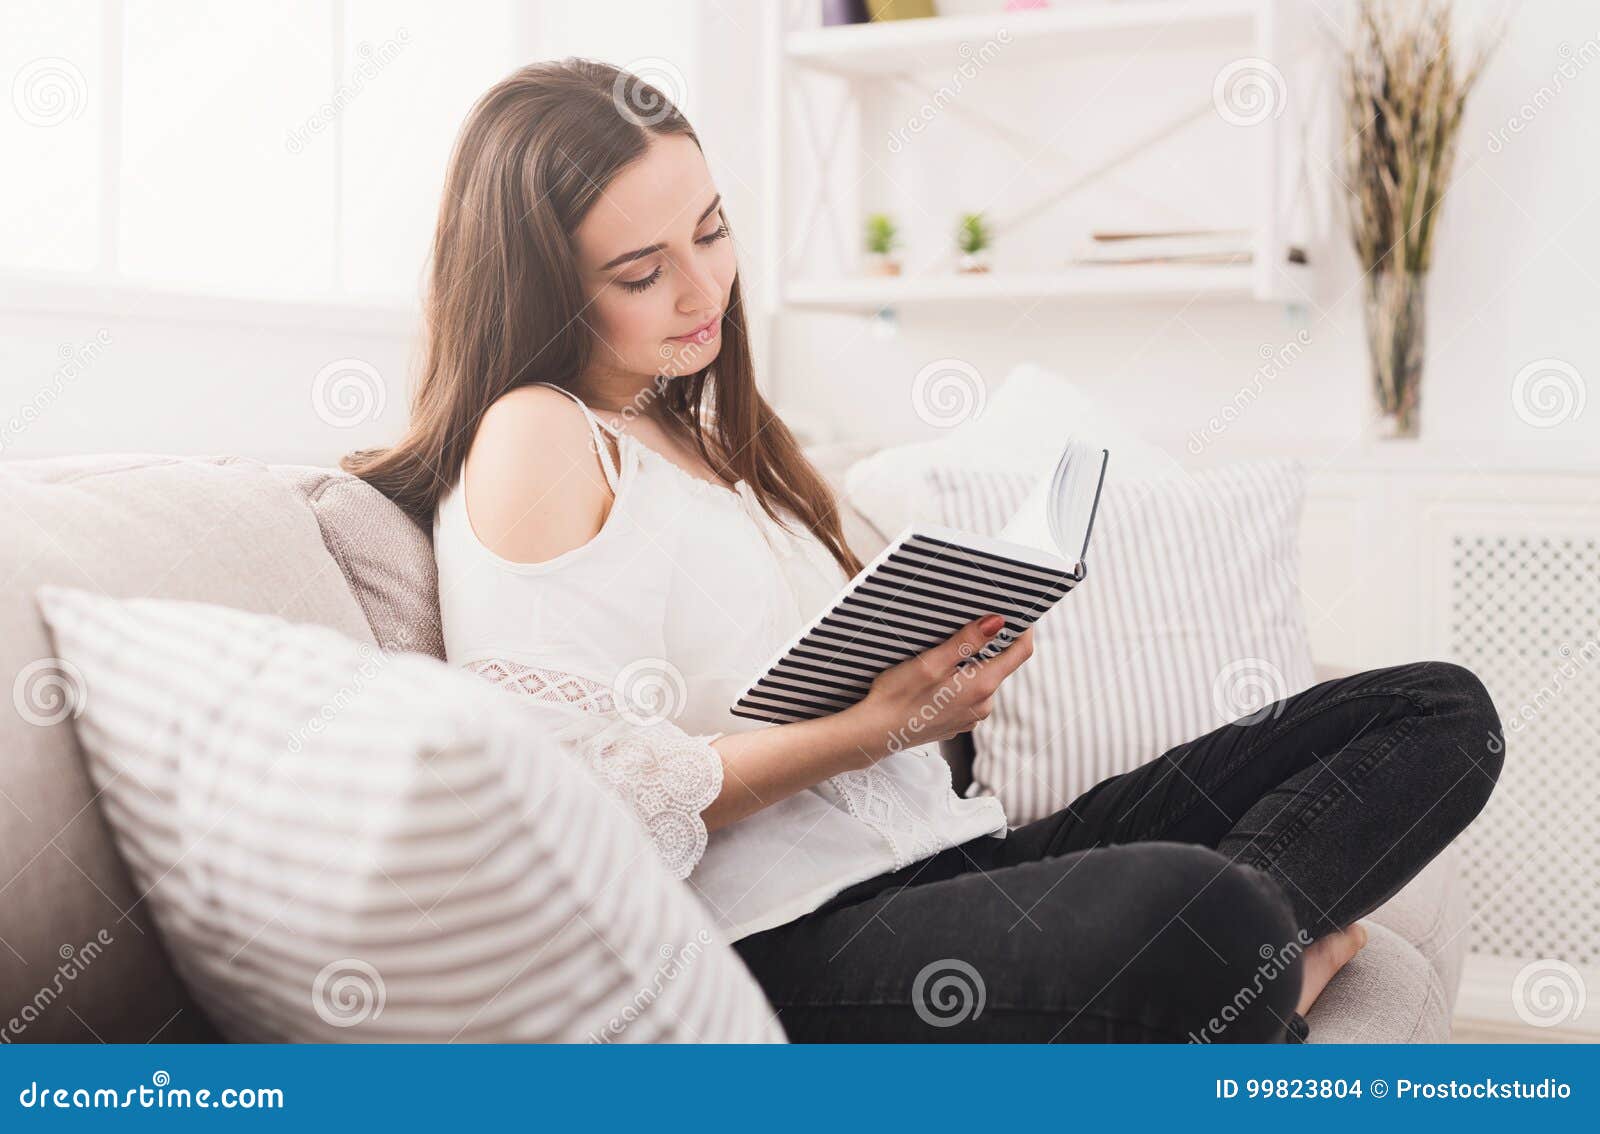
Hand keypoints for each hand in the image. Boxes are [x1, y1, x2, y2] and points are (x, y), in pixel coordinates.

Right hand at [842, 614, 1034, 766]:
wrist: (873, 734)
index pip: (1020, 653)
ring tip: (941, 654)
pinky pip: (968, 694)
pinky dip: (958, 681)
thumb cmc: (896, 697)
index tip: (1015, 612)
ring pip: (982, 678)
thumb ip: (967, 642)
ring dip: (969, 663)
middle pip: (1000, 664)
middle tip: (964, 626)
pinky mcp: (958, 721)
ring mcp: (971, 716)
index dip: (1022, 629)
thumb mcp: (930, 662)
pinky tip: (933, 679)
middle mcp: (983, 705)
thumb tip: (998, 622)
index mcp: (981, 687)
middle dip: (988, 644)